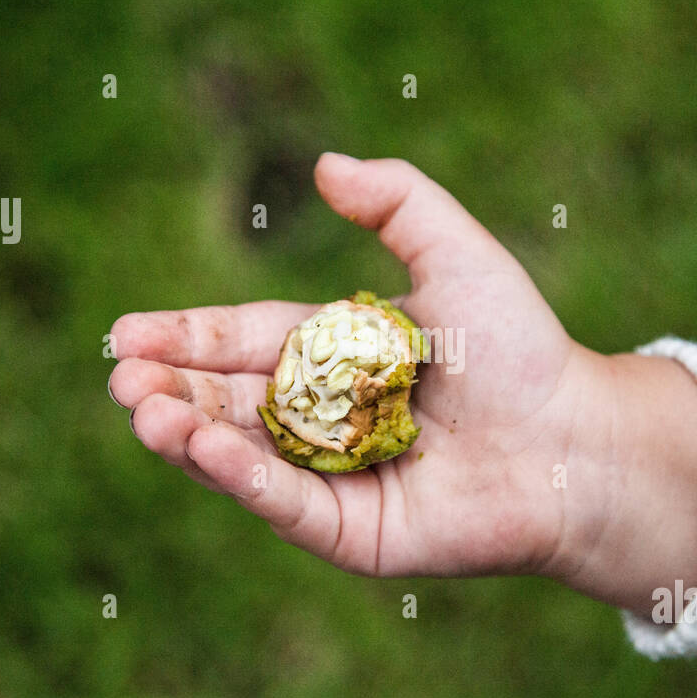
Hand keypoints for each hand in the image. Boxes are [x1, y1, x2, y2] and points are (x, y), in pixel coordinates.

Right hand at [108, 154, 696, 612]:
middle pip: (229, 402)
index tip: (127, 331)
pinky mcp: (352, 533)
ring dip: (187, 433)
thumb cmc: (523, 349)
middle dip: (171, 388)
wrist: (576, 440)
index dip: (187, 335)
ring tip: (141, 408)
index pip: (245, 342)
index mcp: (335, 357)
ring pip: (242, 456)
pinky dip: (240, 477)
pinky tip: (200, 445)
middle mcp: (324, 420)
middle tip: (120, 377)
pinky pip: (285, 503)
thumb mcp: (458, 255)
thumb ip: (398, 203)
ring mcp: (333, 480)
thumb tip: (322, 165)